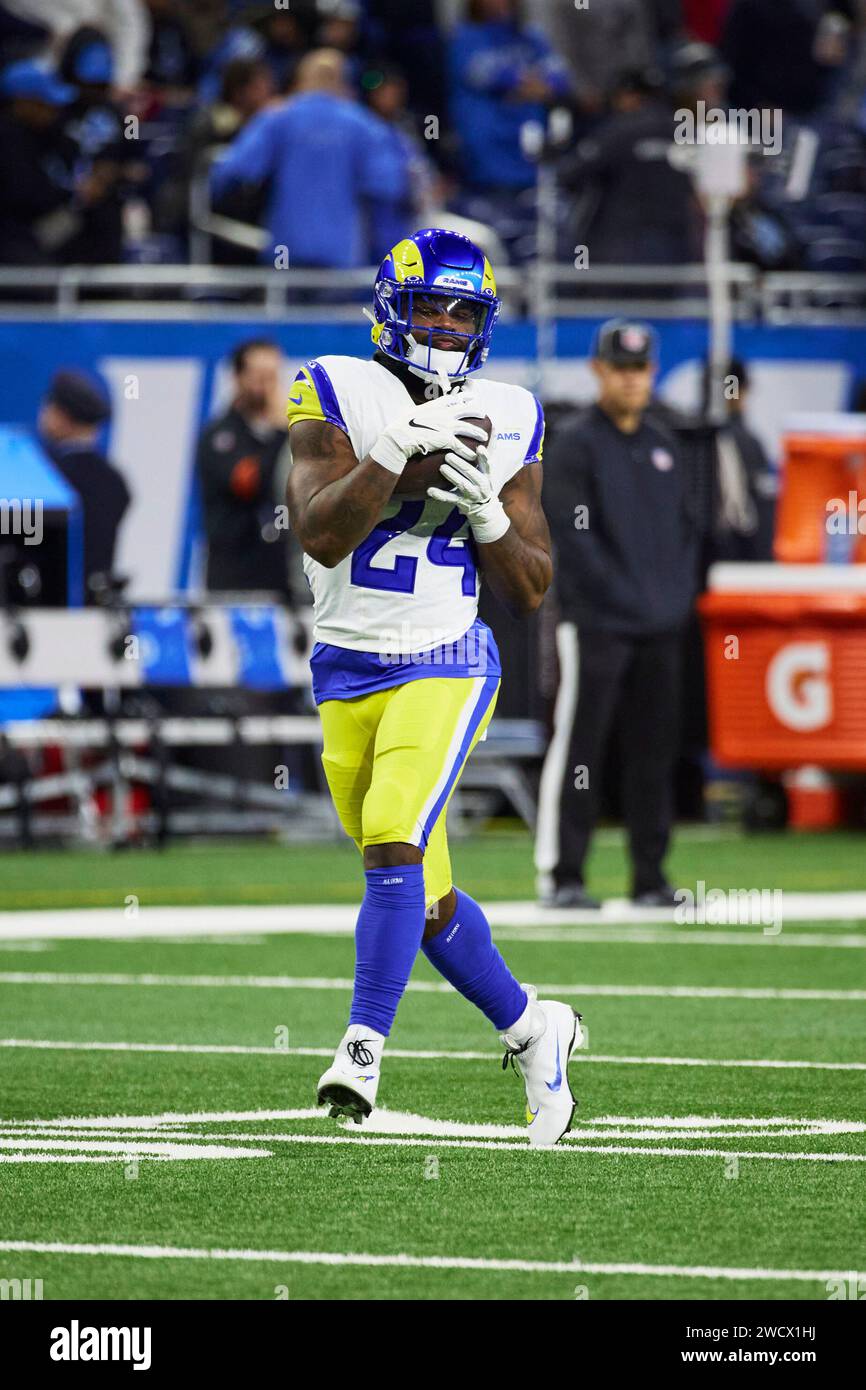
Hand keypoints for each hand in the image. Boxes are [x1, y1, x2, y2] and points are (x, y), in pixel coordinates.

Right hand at [369, 392, 487, 475]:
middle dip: (476, 411)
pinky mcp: (446, 439)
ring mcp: (446, 426)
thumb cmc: (400, 426)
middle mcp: (443, 413)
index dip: (464, 397)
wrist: (399, 437)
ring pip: (468, 428)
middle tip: (484, 413)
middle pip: (465, 409)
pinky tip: (473, 456)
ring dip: (477, 433)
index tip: (472, 396)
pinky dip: (468, 452)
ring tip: (484, 438)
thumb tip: (409, 409)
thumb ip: (414, 410)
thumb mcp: (408, 412)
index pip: (453, 398)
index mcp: (434, 406)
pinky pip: (461, 446)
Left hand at [427, 444, 509, 544]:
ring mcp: (471, 495)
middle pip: (470, 472)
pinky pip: (450, 498)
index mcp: (486, 475)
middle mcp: (481, 485)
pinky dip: (440, 495)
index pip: (486, 464)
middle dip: (459, 463)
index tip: (479, 448)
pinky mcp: (462, 502)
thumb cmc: (481, 484)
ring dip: (451, 475)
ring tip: (442, 468)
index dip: (484, 456)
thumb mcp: (485, 473)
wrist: (484, 509)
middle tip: (448, 455)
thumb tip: (480, 443)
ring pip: (461, 484)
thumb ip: (482, 459)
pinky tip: (430, 491)